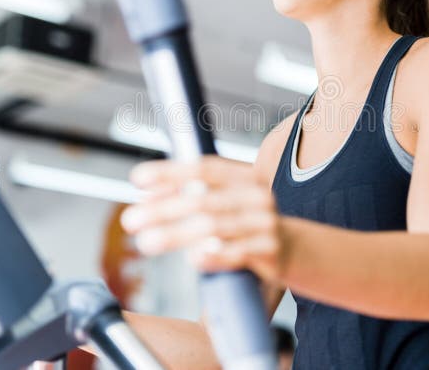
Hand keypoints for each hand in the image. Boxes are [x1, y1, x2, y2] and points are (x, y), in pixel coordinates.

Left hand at [121, 156, 286, 281]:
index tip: (138, 180)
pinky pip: (237, 254)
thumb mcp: (226, 204)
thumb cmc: (250, 226)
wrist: (297, 251)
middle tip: (131, 220)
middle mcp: (257, 196)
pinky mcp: (271, 251)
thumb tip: (146, 196)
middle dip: (162, 209)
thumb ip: (192, 197)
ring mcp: (266, 224)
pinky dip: (213, 256)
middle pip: (203, 199)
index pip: (204, 169)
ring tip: (147, 242)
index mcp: (245, 177)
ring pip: (214, 227)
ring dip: (175, 234)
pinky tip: (193, 259)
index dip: (169, 172)